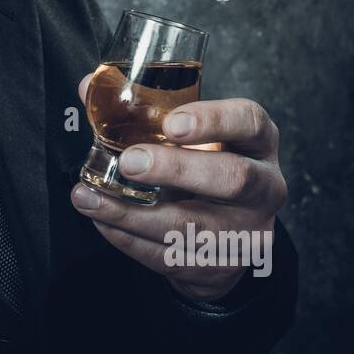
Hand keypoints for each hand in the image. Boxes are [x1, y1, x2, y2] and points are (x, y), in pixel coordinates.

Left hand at [70, 78, 287, 302]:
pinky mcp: (220, 267)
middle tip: (129, 162)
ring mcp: (245, 232)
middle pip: (232, 178)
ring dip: (133, 213)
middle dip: (176, 170)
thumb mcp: (188, 138)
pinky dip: (129, 239)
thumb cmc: (202, 168)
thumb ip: (145, 111)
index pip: (249, 122)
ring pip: (193, 226)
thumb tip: (89, 86)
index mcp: (257, 143)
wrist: (224, 236)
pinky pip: (170, 256)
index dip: (213, 121)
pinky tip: (102, 221)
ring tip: (90, 197)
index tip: (172, 122)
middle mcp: (264, 187)